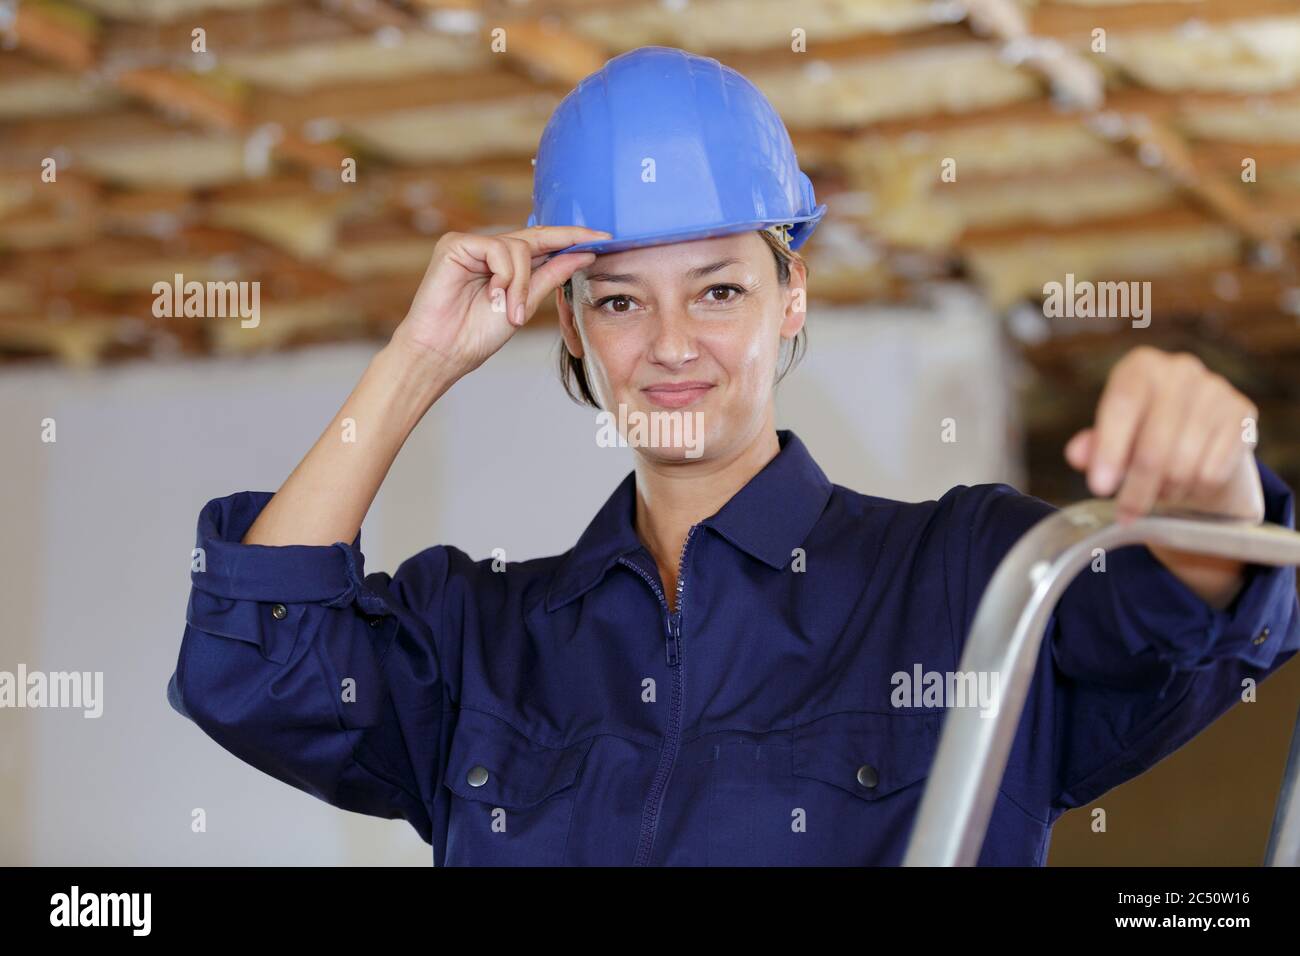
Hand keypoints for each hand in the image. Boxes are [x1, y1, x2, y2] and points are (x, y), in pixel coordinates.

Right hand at [389, 226, 607, 377]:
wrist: (444, 352)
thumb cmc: (475, 335)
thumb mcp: (524, 305)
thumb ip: (550, 276)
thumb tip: (581, 255)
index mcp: (506, 266)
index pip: (543, 244)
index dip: (572, 239)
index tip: (605, 238)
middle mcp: (489, 251)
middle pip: (536, 237)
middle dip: (567, 241)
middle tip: (599, 241)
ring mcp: (473, 246)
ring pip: (520, 247)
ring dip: (522, 283)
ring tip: (511, 311)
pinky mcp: (456, 244)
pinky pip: (498, 248)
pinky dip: (505, 276)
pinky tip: (494, 297)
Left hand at [1064, 346, 1264, 524]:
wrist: (1198, 430)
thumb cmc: (1142, 432)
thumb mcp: (1112, 435)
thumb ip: (1092, 445)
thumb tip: (1077, 455)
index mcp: (1140, 367)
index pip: (1121, 407)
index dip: (1109, 450)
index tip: (1099, 487)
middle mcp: (1180, 370)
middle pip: (1155, 445)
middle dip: (1137, 488)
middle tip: (1126, 514)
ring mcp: (1215, 390)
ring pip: (1185, 463)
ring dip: (1167, 491)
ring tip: (1156, 494)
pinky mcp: (1242, 413)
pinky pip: (1214, 470)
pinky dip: (1195, 488)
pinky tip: (1185, 484)